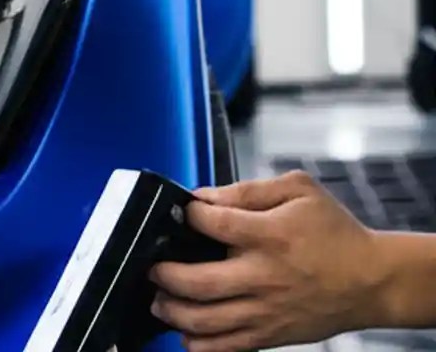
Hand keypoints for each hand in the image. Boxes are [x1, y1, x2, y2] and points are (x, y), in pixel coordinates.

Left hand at [148, 172, 385, 350]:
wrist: (373, 280)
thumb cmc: (335, 233)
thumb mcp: (299, 191)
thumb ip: (247, 190)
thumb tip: (204, 197)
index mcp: (272, 236)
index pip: (212, 224)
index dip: (189, 215)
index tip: (184, 213)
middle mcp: (265, 276)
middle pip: (197, 281)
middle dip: (163, 274)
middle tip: (153, 267)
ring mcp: (266, 310)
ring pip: (204, 320)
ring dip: (172, 310)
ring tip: (159, 298)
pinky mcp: (271, 335)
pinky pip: (225, 347)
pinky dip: (197, 342)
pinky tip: (185, 329)